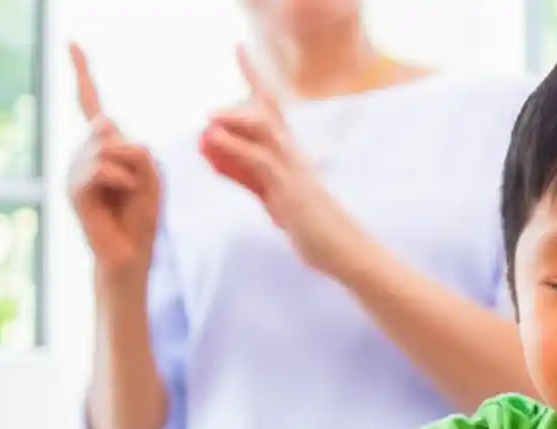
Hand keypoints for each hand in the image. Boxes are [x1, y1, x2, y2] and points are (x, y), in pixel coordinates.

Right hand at [67, 44, 160, 280]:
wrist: (132, 255)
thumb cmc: (143, 215)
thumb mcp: (151, 174)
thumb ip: (134, 147)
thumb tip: (104, 124)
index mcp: (101, 146)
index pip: (90, 103)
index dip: (82, 72)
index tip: (73, 43)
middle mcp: (82, 152)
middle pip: (111, 127)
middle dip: (137, 155)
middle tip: (138, 186)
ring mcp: (73, 169)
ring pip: (110, 147)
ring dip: (133, 172)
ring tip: (129, 196)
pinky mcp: (73, 187)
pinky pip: (105, 168)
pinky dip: (124, 183)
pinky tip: (121, 200)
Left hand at [200, 47, 359, 277]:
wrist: (346, 250)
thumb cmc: (315, 229)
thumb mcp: (274, 199)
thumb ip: (246, 176)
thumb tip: (218, 158)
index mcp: (293, 157)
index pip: (272, 112)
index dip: (256, 80)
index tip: (242, 50)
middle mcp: (295, 156)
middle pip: (272, 108)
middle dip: (255, 77)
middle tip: (237, 50)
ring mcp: (294, 171)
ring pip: (265, 130)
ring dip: (236, 119)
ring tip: (209, 115)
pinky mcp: (289, 189)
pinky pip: (259, 161)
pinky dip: (235, 148)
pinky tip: (213, 141)